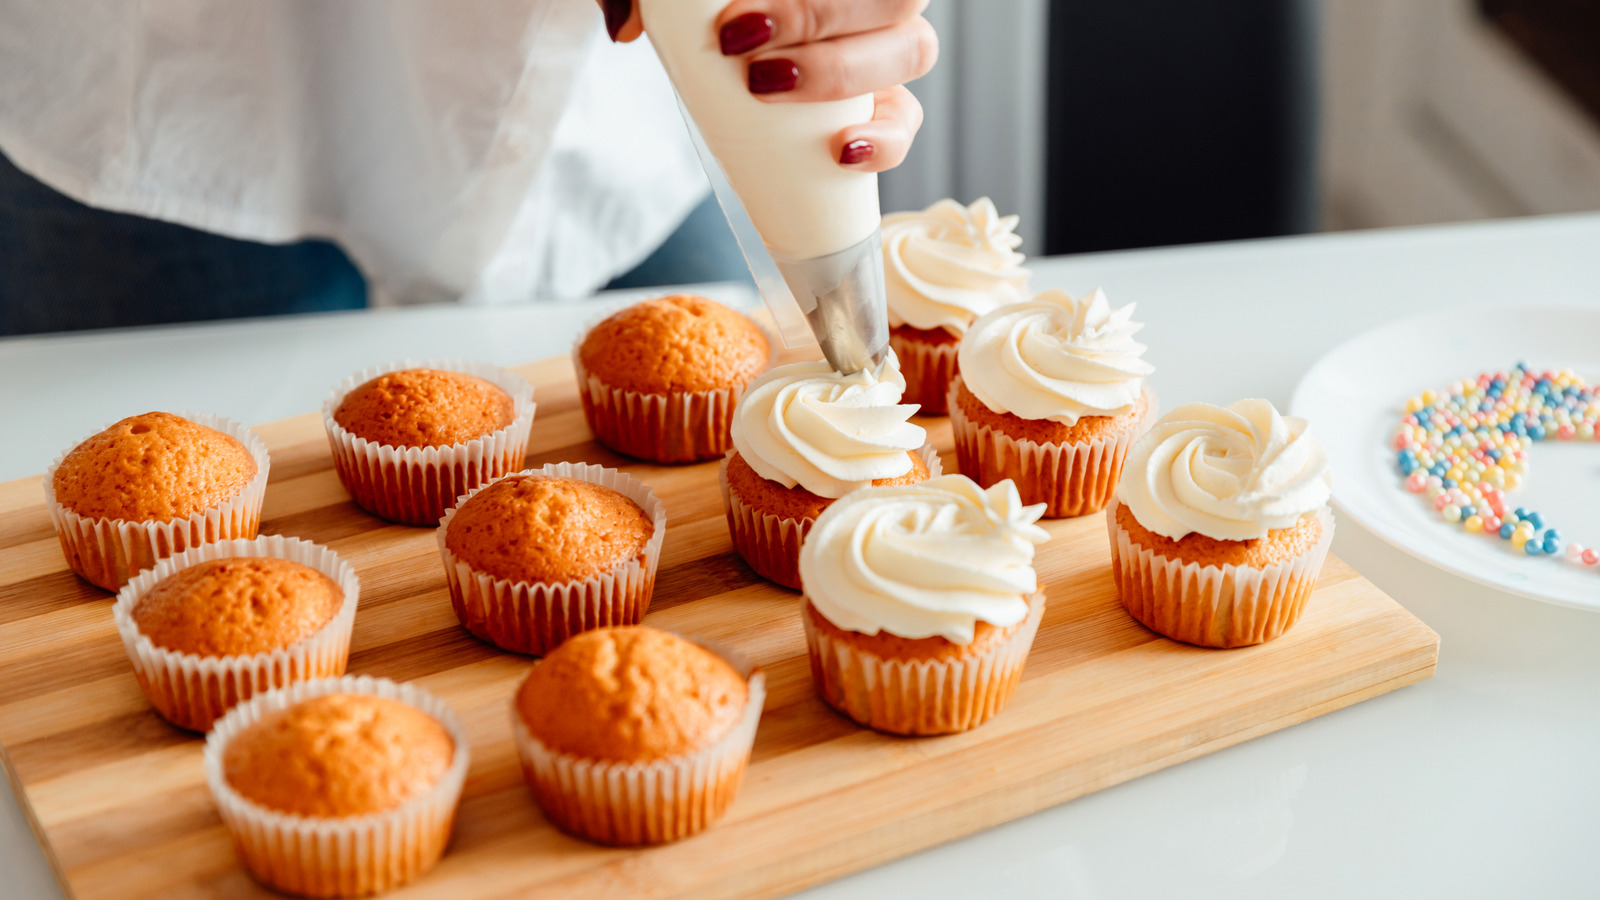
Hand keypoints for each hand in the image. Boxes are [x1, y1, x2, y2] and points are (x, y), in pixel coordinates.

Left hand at [599, 0, 936, 172]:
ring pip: (911, 49)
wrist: (721, 54)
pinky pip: (906, 124)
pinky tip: (843, 153)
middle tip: (744, 50)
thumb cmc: (708, 13)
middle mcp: (876, 1)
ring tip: (769, 90)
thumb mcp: (676, 1)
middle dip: (819, 21)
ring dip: (843, 72)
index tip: (736, 21)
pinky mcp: (884, 111)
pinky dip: (885, 141)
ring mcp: (887, 51)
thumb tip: (625, 27)